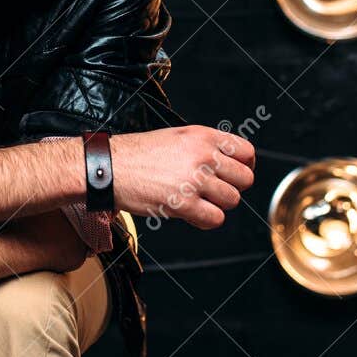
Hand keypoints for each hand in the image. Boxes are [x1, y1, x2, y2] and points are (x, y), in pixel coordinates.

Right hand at [109, 125, 255, 229]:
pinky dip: (206, 220)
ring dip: (218, 205)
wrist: (109, 167)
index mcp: (203, 136)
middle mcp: (202, 155)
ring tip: (198, 201)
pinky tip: (192, 214)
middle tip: (214, 190)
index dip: (244, 166)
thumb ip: (204, 146)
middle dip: (232, 187)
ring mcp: (194, 180)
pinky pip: (215, 219)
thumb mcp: (176, 136)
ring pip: (232, 200)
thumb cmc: (138, 154)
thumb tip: (228, 162)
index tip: (234, 174)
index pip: (246, 152)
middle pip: (245, 179)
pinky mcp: (183, 203)